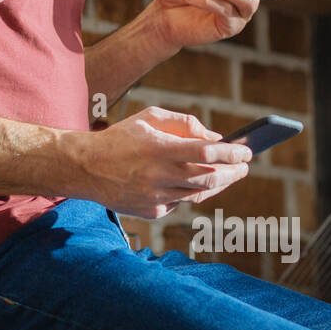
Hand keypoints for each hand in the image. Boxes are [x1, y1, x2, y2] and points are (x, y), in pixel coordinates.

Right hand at [68, 106, 252, 218]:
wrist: (84, 167)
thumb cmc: (119, 137)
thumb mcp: (149, 118)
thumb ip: (184, 123)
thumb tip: (214, 137)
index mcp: (159, 149)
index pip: (207, 153)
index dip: (231, 153)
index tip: (246, 151)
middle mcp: (159, 176)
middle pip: (209, 178)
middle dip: (233, 172)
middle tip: (245, 166)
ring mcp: (156, 197)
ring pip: (199, 195)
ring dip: (218, 185)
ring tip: (228, 175)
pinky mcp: (151, 212)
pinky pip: (180, 202)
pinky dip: (189, 192)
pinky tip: (189, 183)